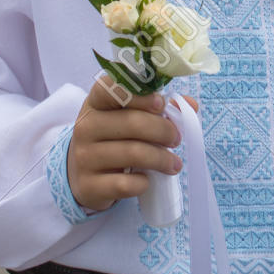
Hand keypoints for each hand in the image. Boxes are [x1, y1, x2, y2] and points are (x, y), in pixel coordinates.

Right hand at [66, 72, 198, 213]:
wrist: (82, 177)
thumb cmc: (113, 140)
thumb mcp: (127, 118)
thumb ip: (158, 108)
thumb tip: (191, 104)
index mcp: (95, 103)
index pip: (110, 88)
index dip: (140, 95)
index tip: (161, 104)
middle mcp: (86, 127)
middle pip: (132, 122)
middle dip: (163, 130)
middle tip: (176, 139)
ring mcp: (84, 157)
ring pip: (133, 154)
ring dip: (162, 159)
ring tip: (173, 164)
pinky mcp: (89, 185)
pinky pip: (125, 184)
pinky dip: (143, 183)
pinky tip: (147, 181)